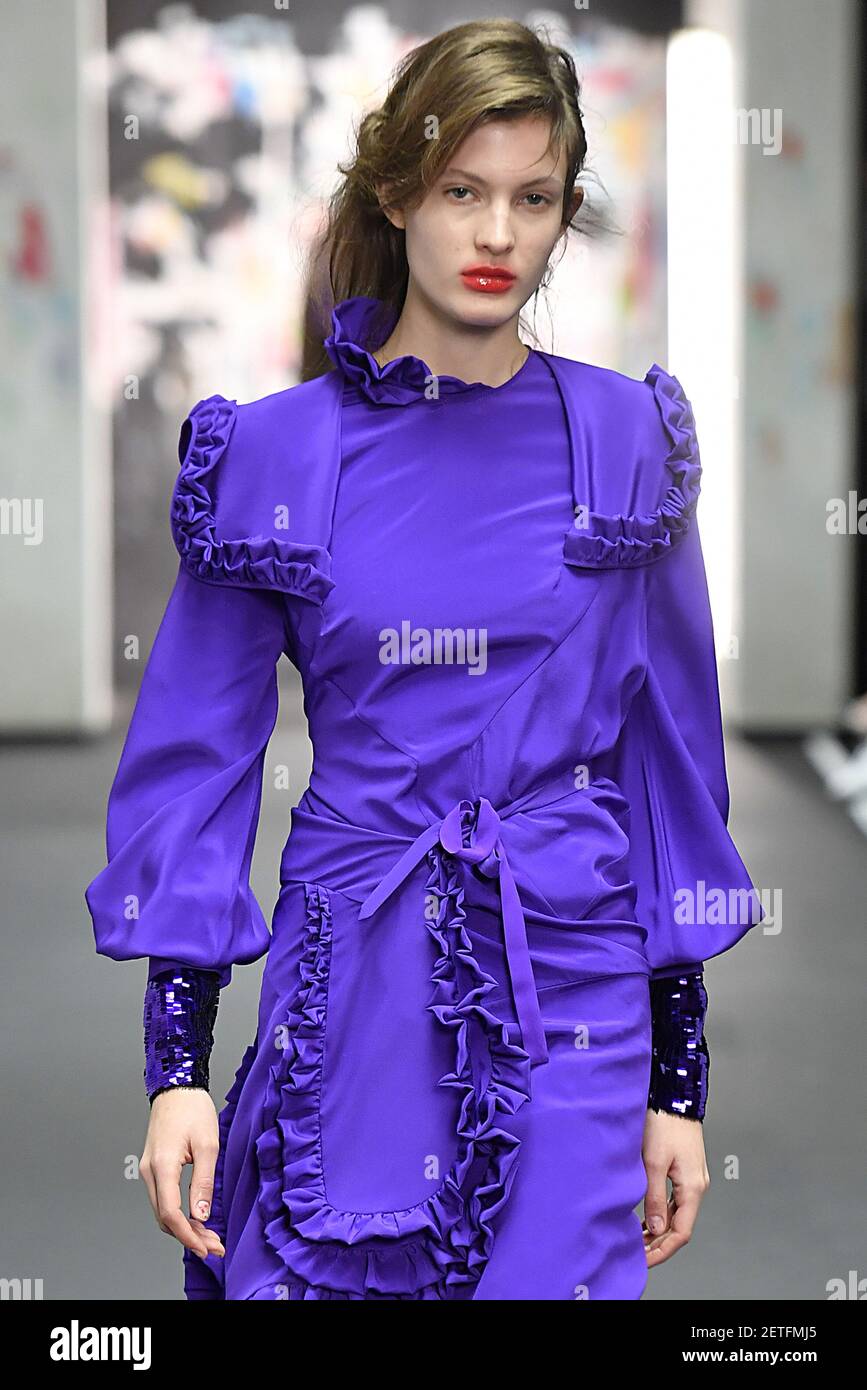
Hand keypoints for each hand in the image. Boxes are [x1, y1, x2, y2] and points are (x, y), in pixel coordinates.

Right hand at [139, 1088, 224, 1259]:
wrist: (176, 1087)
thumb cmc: (192, 1110)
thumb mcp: (208, 1144)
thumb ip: (203, 1182)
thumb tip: (201, 1215)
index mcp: (162, 1167)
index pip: (170, 1214)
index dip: (188, 1236)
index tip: (206, 1247)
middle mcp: (150, 1172)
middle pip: (164, 1218)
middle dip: (188, 1236)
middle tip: (214, 1245)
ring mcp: (149, 1170)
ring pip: (162, 1210)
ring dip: (184, 1227)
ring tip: (208, 1235)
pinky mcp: (153, 1167)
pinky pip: (163, 1198)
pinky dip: (178, 1213)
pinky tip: (195, 1218)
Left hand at [641, 1107, 709, 1266]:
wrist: (673, 1096)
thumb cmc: (664, 1123)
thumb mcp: (653, 1162)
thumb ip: (655, 1197)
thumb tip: (656, 1229)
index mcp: (693, 1188)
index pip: (681, 1232)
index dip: (663, 1250)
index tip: (643, 1259)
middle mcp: (697, 1186)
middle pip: (681, 1226)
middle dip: (659, 1244)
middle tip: (636, 1253)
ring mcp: (693, 1178)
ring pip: (678, 1214)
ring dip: (659, 1229)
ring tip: (637, 1238)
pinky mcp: (685, 1170)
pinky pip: (676, 1200)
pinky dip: (662, 1213)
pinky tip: (646, 1217)